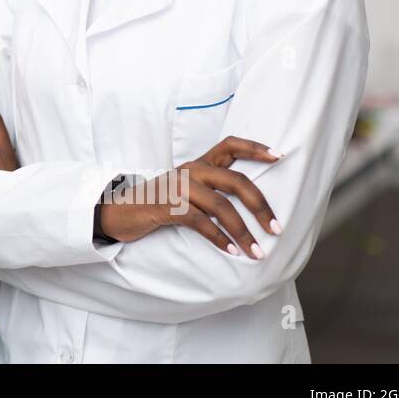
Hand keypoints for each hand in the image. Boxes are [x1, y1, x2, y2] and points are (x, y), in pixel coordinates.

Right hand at [98, 136, 283, 258]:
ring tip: (257, 251)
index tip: (279, 157)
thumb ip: (210, 189)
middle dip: (261, 205)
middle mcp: (191, 170)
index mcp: (198, 163)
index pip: (230, 145)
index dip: (255, 148)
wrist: (119, 212)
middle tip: (277, 228)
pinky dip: (219, 238)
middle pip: (236, 180)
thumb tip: (249, 206)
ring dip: (243, 231)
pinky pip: (201, 222)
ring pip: (221, 206)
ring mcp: (178, 187)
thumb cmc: (158, 203)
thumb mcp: (185, 189)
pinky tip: (231, 251)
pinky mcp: (167, 206)